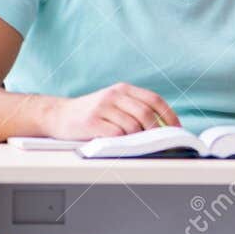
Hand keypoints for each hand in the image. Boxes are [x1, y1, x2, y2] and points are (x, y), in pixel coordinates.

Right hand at [42, 82, 179, 138]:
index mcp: (124, 89)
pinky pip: (117, 135)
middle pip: (146, 114)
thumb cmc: (92, 113)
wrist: (57, 115)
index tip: (177, 130)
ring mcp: (102, 107)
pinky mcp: (91, 121)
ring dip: (138, 139)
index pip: (155, 100)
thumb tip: (164, 127)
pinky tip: (120, 144)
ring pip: (133, 126)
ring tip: (136, 144)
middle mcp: (114, 94)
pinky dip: (123, 142)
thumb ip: (135, 109)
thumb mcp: (115, 103)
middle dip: (157, 131)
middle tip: (159, 143)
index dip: (169, 116)